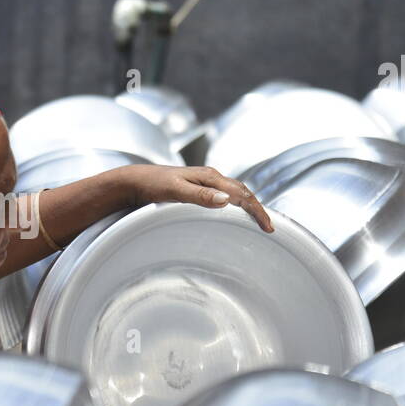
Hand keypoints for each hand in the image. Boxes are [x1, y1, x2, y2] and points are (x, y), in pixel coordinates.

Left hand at [122, 165, 274, 232]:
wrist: (135, 180)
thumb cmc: (153, 185)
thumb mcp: (175, 191)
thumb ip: (200, 195)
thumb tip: (227, 200)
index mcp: (209, 177)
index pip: (242, 194)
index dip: (257, 211)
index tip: (268, 228)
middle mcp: (210, 176)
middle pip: (243, 192)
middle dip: (258, 209)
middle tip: (269, 228)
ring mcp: (205, 181)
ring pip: (235, 192)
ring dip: (249, 205)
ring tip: (259, 221)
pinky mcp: (198, 187)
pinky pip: (225, 194)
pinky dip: (237, 203)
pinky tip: (235, 212)